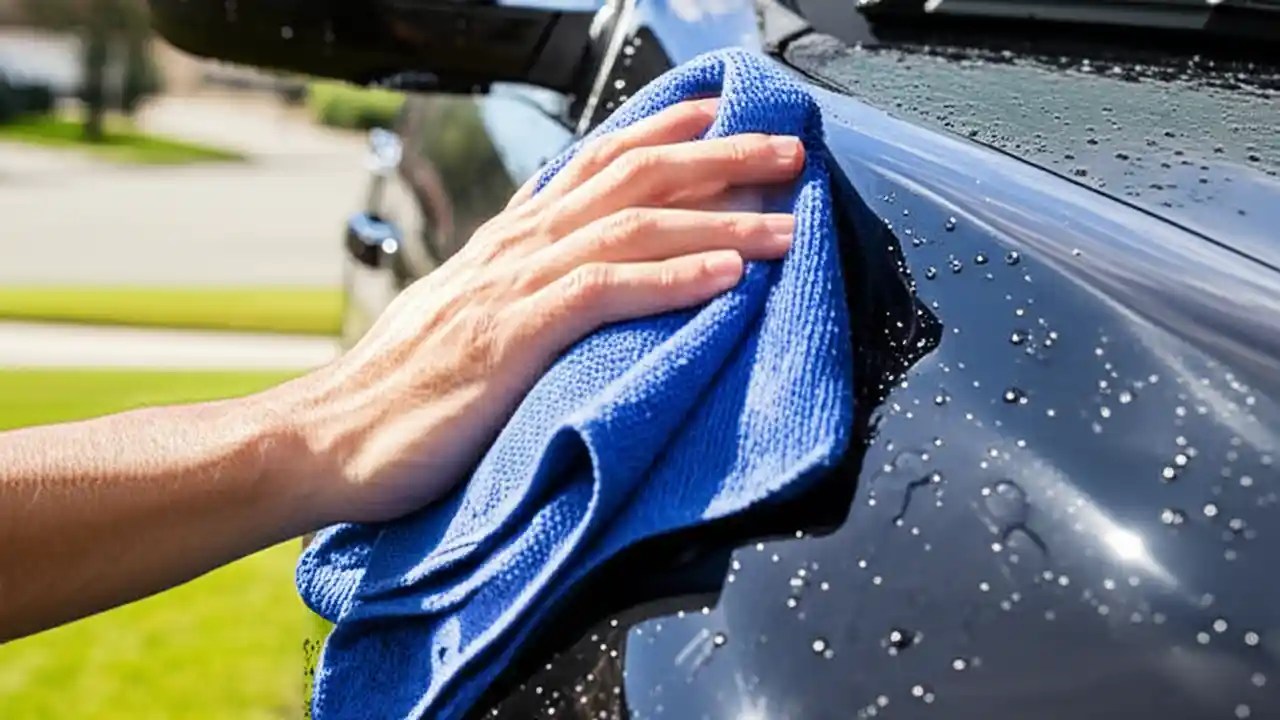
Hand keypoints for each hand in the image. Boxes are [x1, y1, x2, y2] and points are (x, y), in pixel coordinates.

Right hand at [265, 99, 804, 524]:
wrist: (329, 439)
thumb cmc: (403, 390)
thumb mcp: (467, 316)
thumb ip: (518, 284)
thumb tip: (568, 269)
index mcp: (508, 242)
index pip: (596, 164)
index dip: (664, 134)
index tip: (722, 118)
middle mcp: (515, 249)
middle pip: (630, 178)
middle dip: (716, 159)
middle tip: (787, 151)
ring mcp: (512, 288)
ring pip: (631, 227)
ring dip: (717, 220)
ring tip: (785, 222)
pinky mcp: (511, 338)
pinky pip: (603, 293)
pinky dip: (671, 278)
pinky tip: (726, 275)